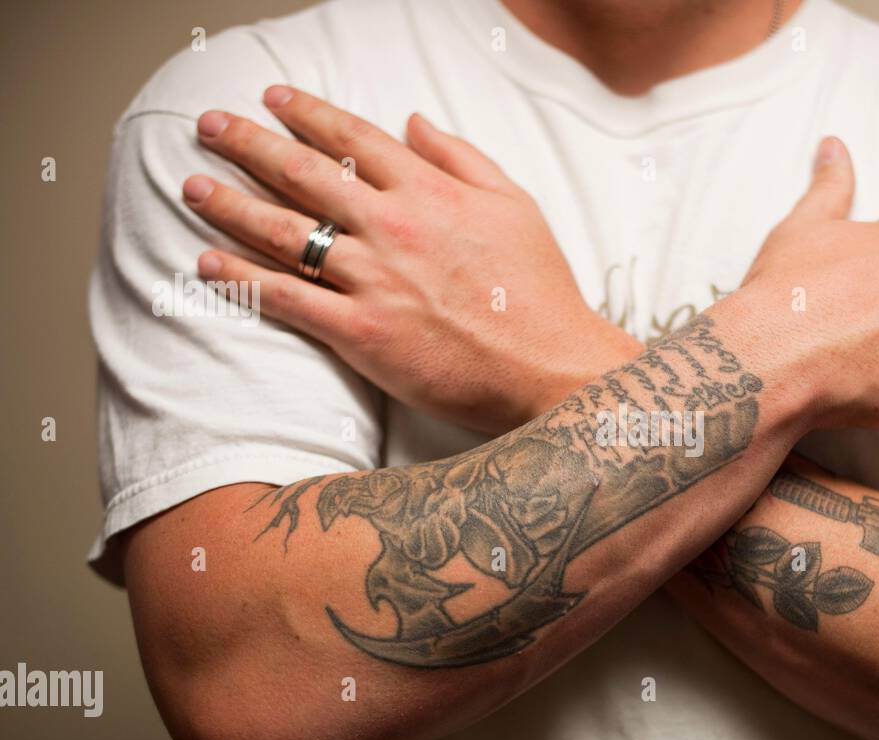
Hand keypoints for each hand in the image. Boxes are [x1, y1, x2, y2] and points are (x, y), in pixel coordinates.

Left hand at [184, 86, 639, 433]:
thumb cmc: (541, 292)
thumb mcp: (516, 206)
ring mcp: (374, 278)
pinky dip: (243, 278)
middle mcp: (393, 226)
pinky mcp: (361, 332)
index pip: (353, 138)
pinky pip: (287, 297)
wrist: (551, 367)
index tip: (273, 98)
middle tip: (209, 125)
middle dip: (247, 143)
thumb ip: (462, 158)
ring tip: (193, 186)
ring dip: (229, 203)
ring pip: (283, 230)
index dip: (307, 113)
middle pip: (303, 173)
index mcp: (431, 191)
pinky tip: (208, 263)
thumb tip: (414, 122)